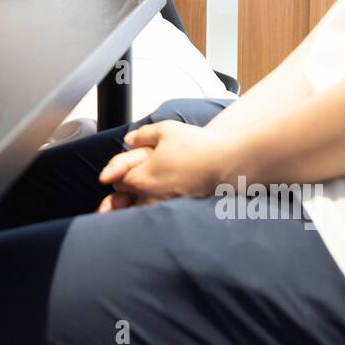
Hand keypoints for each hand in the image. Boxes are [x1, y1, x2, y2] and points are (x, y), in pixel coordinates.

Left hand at [97, 120, 226, 204]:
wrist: (226, 161)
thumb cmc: (195, 144)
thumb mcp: (164, 130)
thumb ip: (141, 135)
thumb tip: (129, 140)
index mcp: (141, 178)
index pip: (119, 182)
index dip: (120, 173)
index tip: (127, 167)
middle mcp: (150, 197)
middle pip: (127, 200)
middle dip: (128, 190)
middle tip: (135, 179)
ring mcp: (166, 206)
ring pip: (142, 211)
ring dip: (139, 204)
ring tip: (146, 194)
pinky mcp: (181, 212)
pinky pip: (161, 215)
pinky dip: (158, 209)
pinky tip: (166, 199)